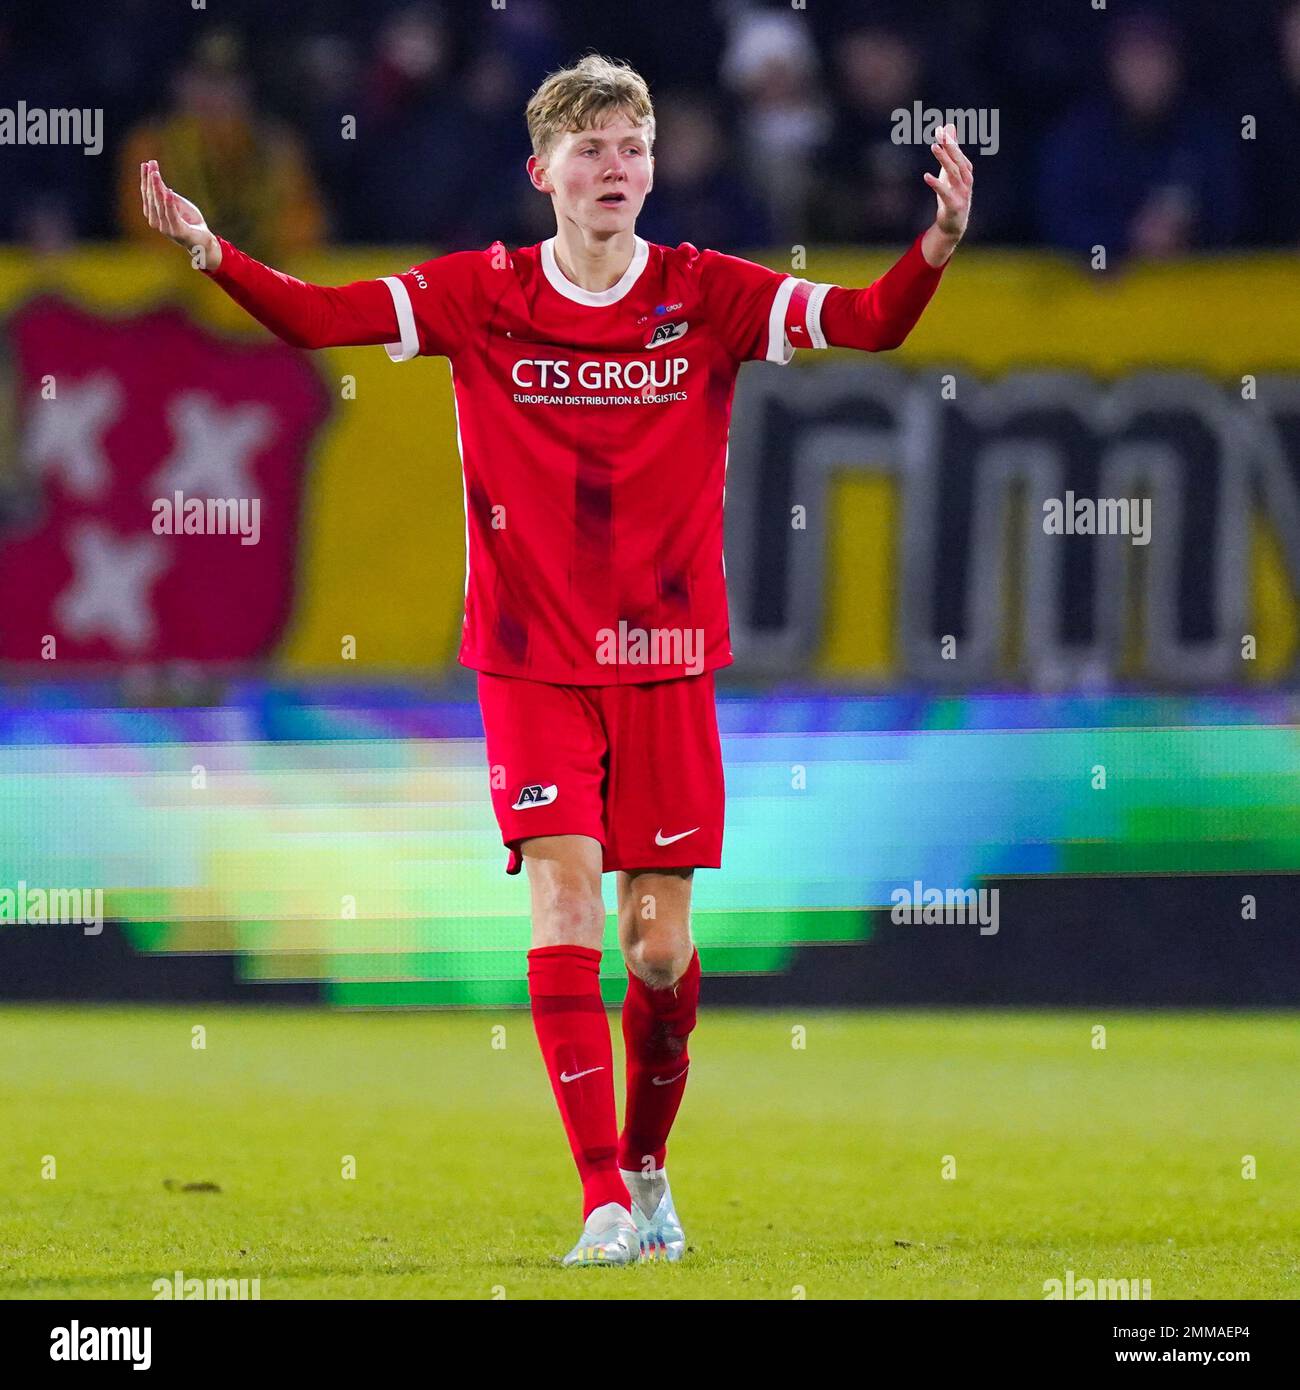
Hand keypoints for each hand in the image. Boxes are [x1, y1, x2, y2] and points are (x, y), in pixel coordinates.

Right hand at [139, 159, 220, 269]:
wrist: (204, 241)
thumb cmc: (190, 221)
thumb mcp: (177, 202)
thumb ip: (166, 193)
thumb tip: (155, 177)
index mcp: (154, 215)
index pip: (147, 194)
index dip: (146, 179)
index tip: (146, 164)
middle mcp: (157, 222)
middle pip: (151, 198)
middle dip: (150, 180)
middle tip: (150, 164)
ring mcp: (166, 228)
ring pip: (159, 205)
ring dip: (157, 189)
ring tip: (156, 174)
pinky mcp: (178, 232)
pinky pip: (172, 216)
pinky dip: (169, 204)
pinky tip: (168, 192)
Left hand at [921, 124, 972, 265]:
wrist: (953, 224)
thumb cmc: (952, 194)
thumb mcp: (949, 171)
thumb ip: (950, 150)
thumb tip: (948, 126)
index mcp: (966, 172)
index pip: (958, 154)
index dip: (951, 142)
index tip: (941, 129)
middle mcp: (966, 181)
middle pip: (958, 160)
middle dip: (950, 146)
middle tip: (940, 133)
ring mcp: (962, 194)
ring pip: (954, 173)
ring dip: (944, 159)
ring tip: (934, 147)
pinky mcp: (954, 206)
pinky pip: (945, 193)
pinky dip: (936, 184)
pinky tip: (926, 176)